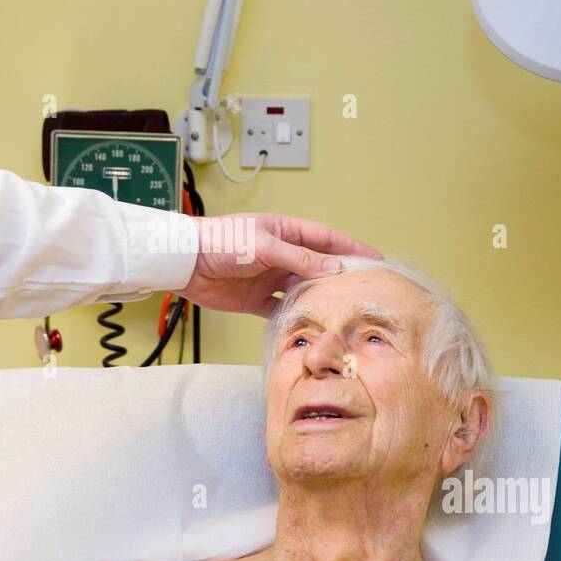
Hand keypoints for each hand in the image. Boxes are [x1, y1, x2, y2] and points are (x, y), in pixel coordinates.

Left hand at [178, 213, 381, 316]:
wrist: (184, 262)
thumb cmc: (221, 241)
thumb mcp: (265, 246)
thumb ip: (299, 259)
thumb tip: (334, 269)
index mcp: (286, 232)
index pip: (328, 240)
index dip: (352, 249)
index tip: (376, 260)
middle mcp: (281, 255)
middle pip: (319, 267)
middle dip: (340, 278)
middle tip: (365, 292)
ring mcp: (270, 278)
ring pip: (303, 291)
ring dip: (319, 300)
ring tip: (343, 314)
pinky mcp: (255, 300)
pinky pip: (281, 311)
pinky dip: (294, 319)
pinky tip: (310, 328)